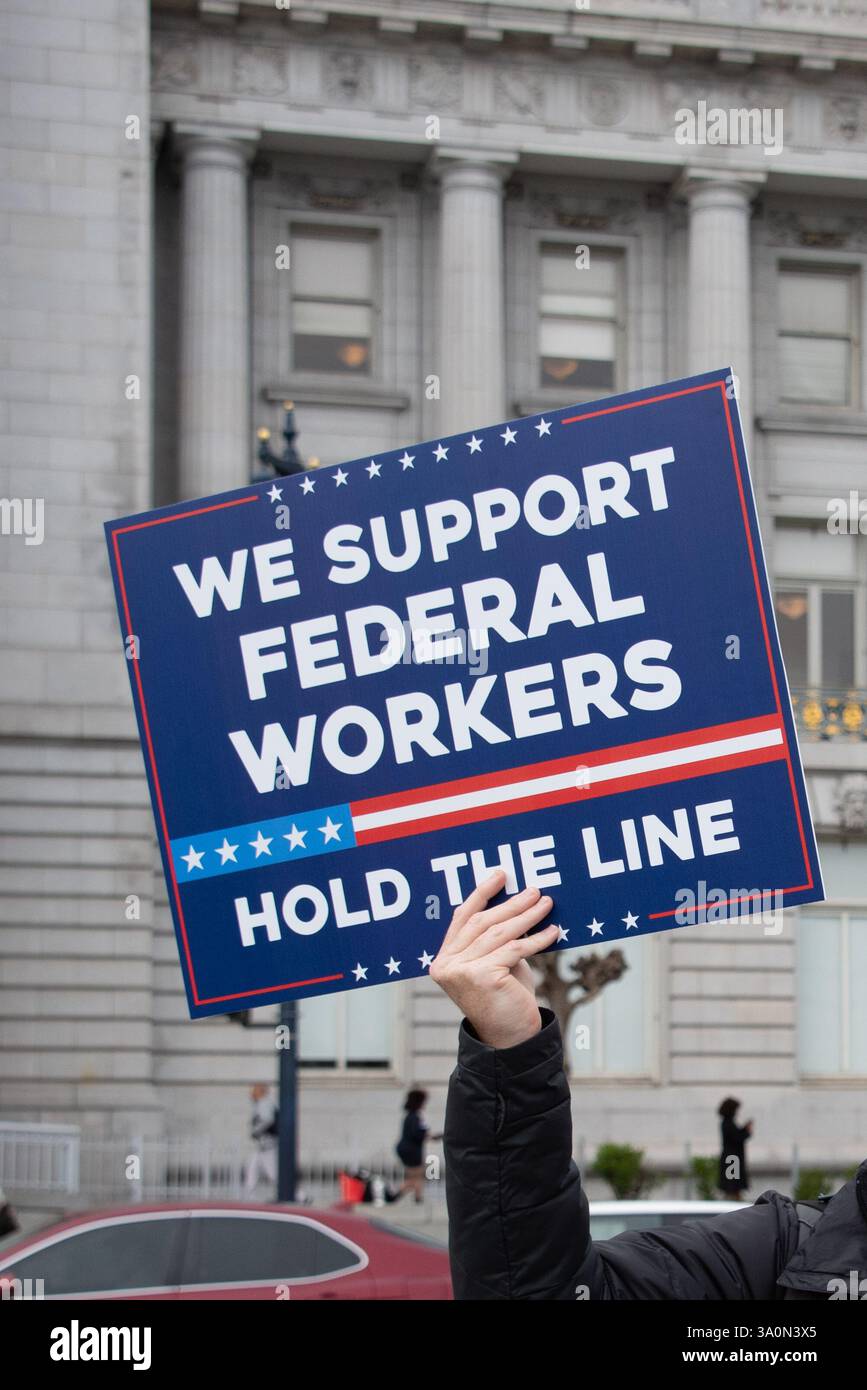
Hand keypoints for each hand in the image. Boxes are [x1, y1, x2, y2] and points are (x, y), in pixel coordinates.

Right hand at [430, 868, 559, 1048]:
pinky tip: (553, 931)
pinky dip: (537, 938)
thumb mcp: (497, 963)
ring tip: (546, 904)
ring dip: (526, 916)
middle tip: (534, 890)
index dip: (482, 893)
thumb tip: (519, 902)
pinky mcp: (482, 976)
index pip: (462, 917)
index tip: (500, 875)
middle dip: (510, 903)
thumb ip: (497, 937)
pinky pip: (514, 949)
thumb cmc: (505, 999)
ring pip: (499, 933)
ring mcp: (461, 971)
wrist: (511, 1039)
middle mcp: (446, 964)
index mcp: (443, 959)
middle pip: (482, 922)